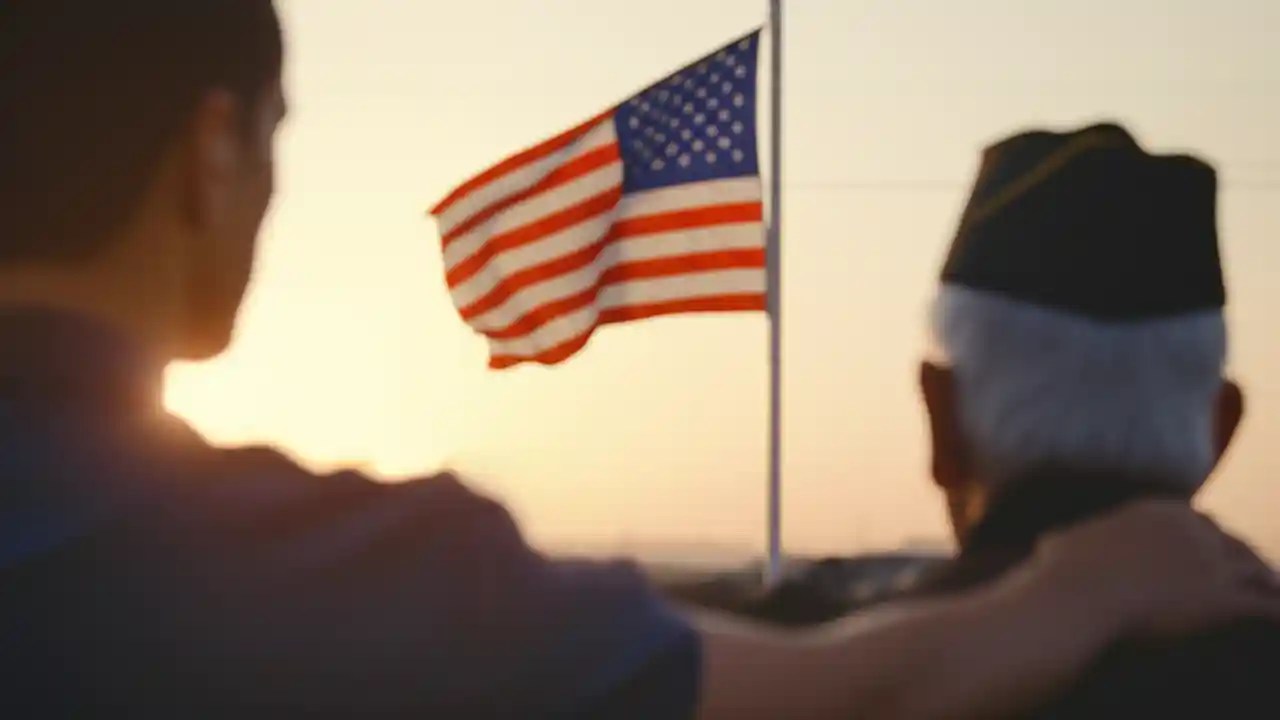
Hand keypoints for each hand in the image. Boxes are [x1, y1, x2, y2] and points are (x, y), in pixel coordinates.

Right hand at [1033, 499, 1279, 639]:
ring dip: (1272, 585)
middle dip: (1249, 559)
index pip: (1202, 522)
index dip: (1215, 539)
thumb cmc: (1060, 574)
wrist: (1077, 597)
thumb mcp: (1064, 543)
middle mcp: (1193, 530)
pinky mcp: (1223, 599)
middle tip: (1259, 576)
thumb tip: (1050, 544)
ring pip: (1258, 572)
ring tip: (1277, 595)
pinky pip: (1266, 607)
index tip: (1220, 552)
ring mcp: (1212, 563)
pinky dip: (1279, 613)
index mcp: (1160, 512)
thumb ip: (1072, 539)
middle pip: (1236, 544)